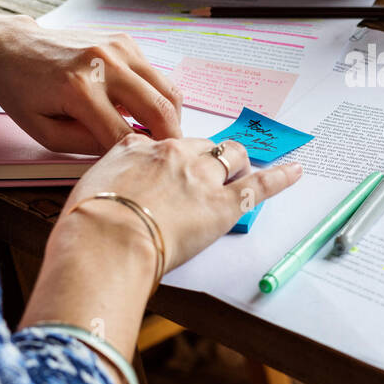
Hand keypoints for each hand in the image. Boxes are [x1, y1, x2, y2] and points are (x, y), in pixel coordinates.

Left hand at [0, 0, 182, 153]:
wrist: (11, 47)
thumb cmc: (22, 92)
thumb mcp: (44, 133)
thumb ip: (86, 146)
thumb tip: (124, 152)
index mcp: (79, 89)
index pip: (125, 135)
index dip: (138, 158)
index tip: (145, 171)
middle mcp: (105, 62)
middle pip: (159, 109)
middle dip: (170, 139)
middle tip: (171, 158)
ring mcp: (119, 47)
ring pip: (168, 89)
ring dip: (171, 117)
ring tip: (160, 135)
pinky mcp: (125, 40)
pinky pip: (156, 75)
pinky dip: (156, 96)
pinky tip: (141, 108)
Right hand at [24, 136, 301, 369]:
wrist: (106, 240)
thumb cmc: (88, 224)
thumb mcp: (86, 189)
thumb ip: (104, 180)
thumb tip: (107, 186)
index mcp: (138, 149)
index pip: (158, 143)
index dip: (165, 156)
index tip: (166, 166)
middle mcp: (173, 154)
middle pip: (199, 146)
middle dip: (205, 156)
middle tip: (206, 172)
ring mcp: (201, 177)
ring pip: (230, 157)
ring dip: (238, 161)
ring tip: (247, 165)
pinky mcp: (224, 204)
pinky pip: (260, 185)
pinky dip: (281, 177)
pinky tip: (297, 170)